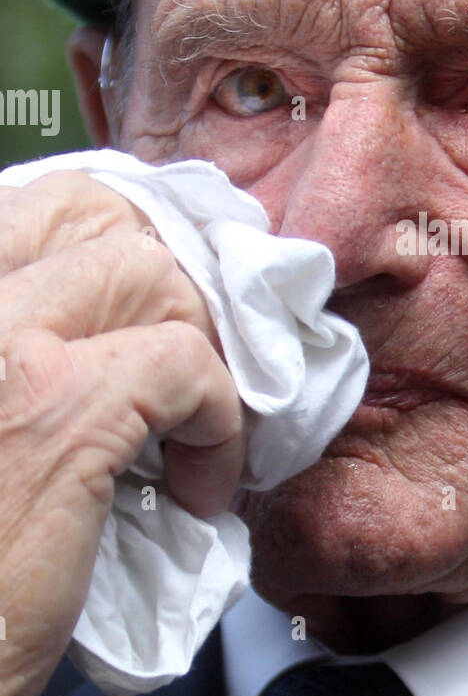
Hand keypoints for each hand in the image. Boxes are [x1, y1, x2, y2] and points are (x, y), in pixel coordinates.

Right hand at [0, 170, 245, 695]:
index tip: (156, 314)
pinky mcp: (57, 413)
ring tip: (189, 439)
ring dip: (198, 353)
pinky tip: (195, 491)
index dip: (123, 248)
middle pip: (105, 223)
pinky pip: (185, 366)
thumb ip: (21, 361)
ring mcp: (1, 347)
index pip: (49, 204)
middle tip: (187, 373)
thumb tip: (112, 330)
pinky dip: (218, 425)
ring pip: (152, 277)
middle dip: (169, 294)